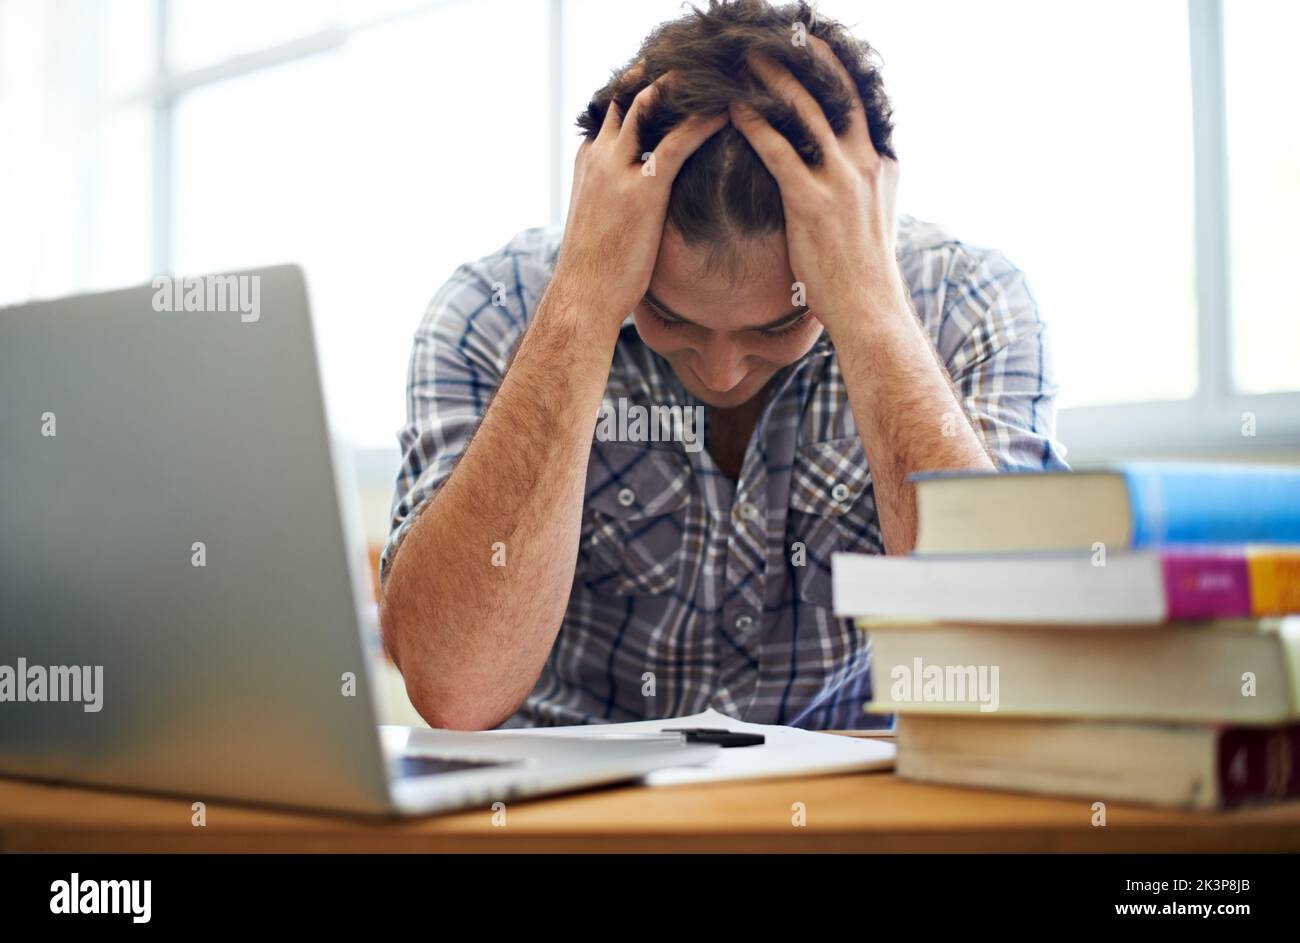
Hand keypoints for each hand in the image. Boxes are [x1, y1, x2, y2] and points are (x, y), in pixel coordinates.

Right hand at [551, 74, 726, 327]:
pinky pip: (677, 141)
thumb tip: (633, 204)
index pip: (612, 111)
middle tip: (696, 65)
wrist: (583, 297)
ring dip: (683, 87)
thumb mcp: (597, 222)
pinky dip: (703, 121)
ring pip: (650, 106)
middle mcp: (599, 156)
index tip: (669, 83)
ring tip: (714, 74)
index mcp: (588, 163)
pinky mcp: (643, 189)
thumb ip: (612, 198)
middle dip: (660, 77)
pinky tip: (726, 111)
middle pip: (628, 96)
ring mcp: (618, 169)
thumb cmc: (594, 271)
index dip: (639, 92)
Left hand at [729, 38, 905, 337]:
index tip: (814, 42)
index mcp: (883, 163)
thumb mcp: (874, 216)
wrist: (869, 309)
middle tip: (779, 33)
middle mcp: (867, 163)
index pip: (860, 100)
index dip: (836, 67)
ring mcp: (842, 181)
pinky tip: (731, 109)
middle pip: (835, 92)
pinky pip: (778, 151)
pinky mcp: (812, 202)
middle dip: (805, 57)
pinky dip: (753, 125)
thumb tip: (847, 169)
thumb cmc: (863, 271)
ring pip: (805, 112)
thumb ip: (863, 184)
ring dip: (773, 80)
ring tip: (746, 58)